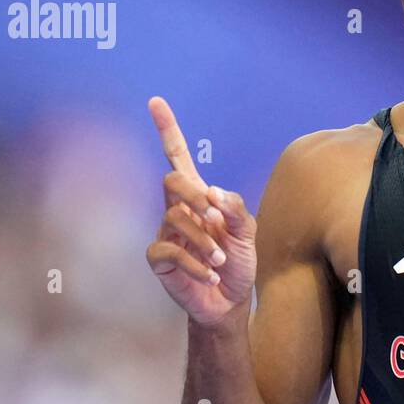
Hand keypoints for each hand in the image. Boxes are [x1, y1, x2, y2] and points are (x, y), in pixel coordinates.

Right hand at [144, 96, 256, 326]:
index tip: (156, 102)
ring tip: (220, 260)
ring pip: (173, 217)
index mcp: (199, 197)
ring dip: (203, 239)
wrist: (229, 301)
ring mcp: (166, 232)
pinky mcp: (159, 259)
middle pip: (172, 180)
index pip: (178, 157)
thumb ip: (236, 209)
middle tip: (216, 219)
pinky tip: (209, 274)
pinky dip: (193, 263)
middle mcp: (178, 209)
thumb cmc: (237, 263)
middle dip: (195, 196)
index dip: (167, 130)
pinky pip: (167, 250)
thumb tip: (213, 191)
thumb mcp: (248, 234)